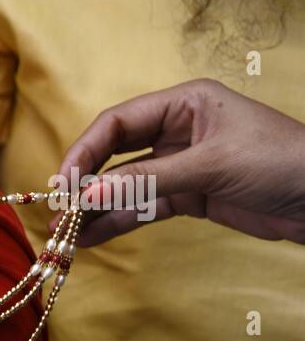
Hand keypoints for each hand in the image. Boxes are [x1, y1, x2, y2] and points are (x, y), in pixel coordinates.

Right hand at [59, 79, 304, 244]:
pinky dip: (119, 221)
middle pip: (115, 154)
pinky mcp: (191, 195)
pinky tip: (93, 237)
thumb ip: (148, 180)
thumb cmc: (283, 162)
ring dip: (97, 208)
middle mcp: (178, 130)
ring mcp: (183, 164)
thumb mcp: (213, 166)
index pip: (118, 123)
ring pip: (126, 185)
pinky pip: (144, 206)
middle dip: (85, 181)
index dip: (85, 151)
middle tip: (58, 210)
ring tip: (68, 233)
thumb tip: (91, 194)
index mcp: (185, 104)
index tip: (63, 183)